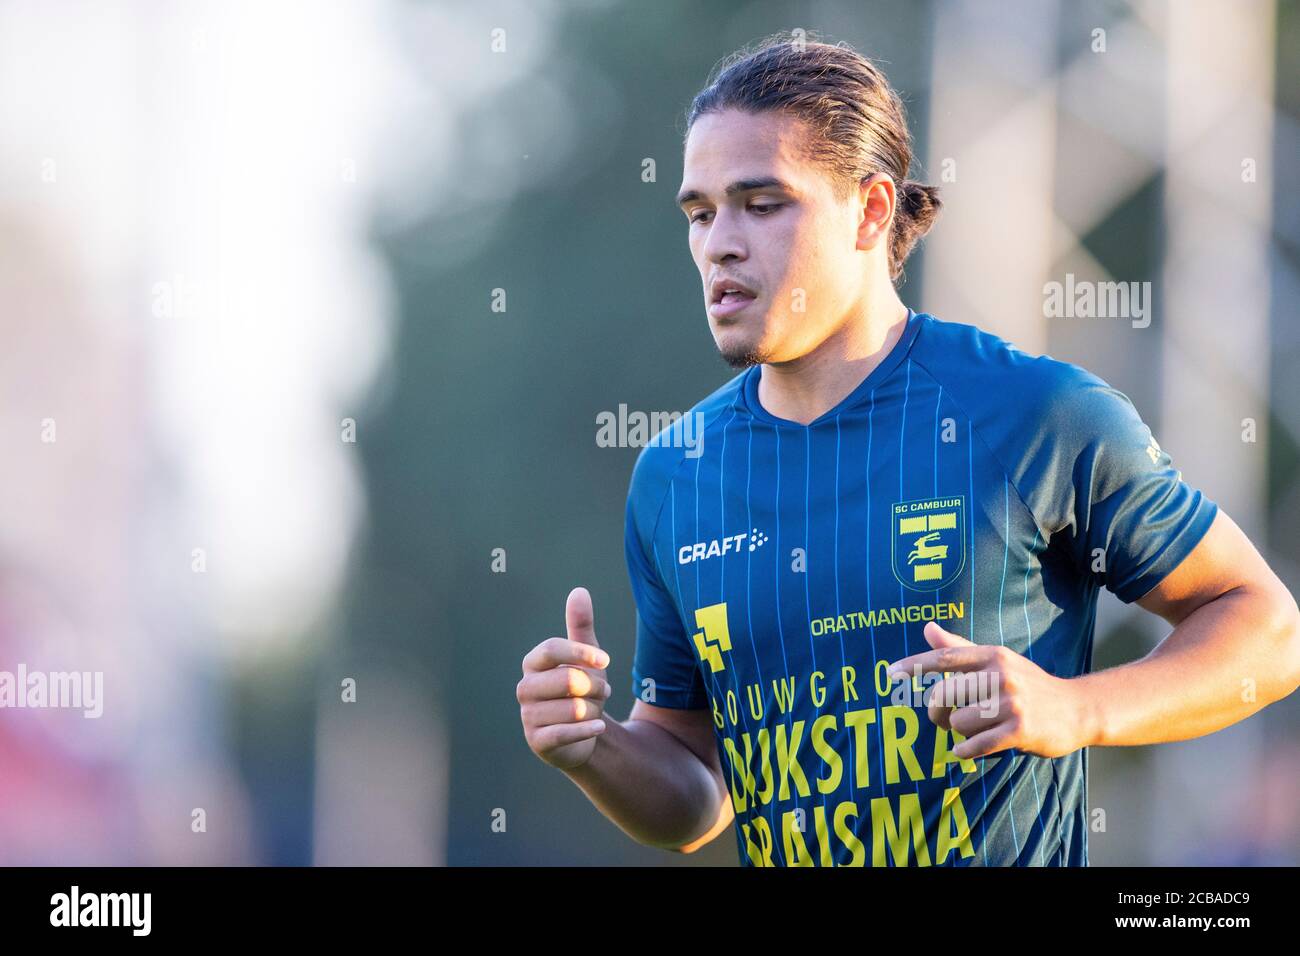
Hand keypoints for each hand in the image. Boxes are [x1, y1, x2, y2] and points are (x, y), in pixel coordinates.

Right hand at [518, 587, 613, 770]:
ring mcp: (528, 716)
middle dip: (595, 687)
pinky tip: (598, 726)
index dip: (580, 653)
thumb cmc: (583, 690)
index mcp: (533, 663)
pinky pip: (566, 733)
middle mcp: (525, 688)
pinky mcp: (537, 741)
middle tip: (603, 692)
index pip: (551, 649)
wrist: (583, 734)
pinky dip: (589, 729)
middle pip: (567, 680)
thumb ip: (581, 625)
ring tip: (595, 710)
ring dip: (594, 710)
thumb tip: (579, 591)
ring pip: (572, 709)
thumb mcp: (586, 657)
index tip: (605, 660)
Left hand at [886, 621, 1090, 759]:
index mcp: (992, 656)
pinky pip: (975, 744)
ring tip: (973, 731)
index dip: (915, 665)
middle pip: (944, 695)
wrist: (1077, 709)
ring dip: (958, 733)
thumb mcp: (997, 661)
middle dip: (936, 713)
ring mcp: (1011, 703)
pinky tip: (966, 749)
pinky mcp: (1020, 730)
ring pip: (958, 722)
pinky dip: (965, 750)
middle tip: (943, 720)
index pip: (945, 659)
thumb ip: (960, 647)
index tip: (890, 674)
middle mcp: (1000, 675)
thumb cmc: (1029, 684)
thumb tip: (927, 628)